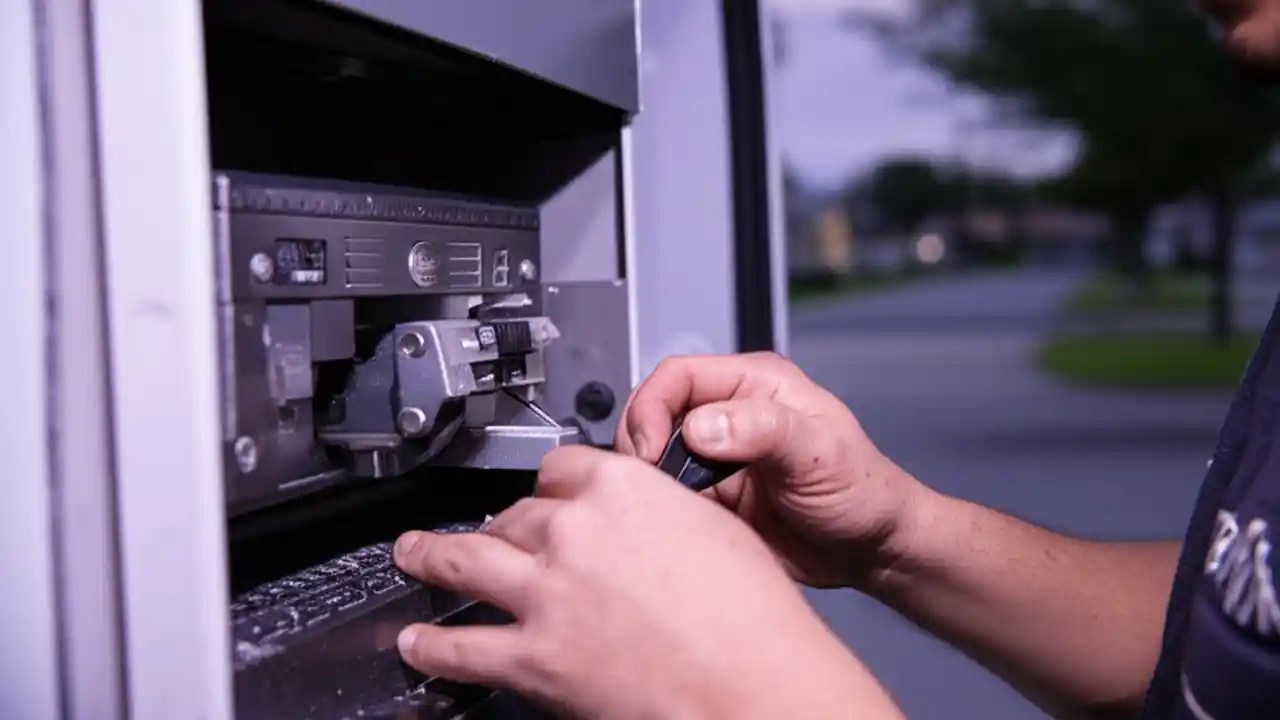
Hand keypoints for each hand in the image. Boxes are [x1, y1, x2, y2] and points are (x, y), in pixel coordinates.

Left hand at [393, 446, 898, 718]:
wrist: (757, 685)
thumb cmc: (753, 617)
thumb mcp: (712, 529)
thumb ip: (656, 512)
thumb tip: (636, 520)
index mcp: (620, 488)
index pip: (559, 469)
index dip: (548, 488)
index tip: (542, 499)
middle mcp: (572, 530)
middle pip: (514, 515)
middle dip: (503, 528)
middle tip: (494, 539)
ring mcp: (545, 593)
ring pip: (465, 560)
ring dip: (430, 558)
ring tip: (411, 557)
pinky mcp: (533, 657)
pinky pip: (462, 647)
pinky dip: (433, 645)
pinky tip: (419, 642)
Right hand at [617, 352, 926, 589]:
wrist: (873, 550)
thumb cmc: (863, 491)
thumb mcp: (819, 453)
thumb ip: (763, 430)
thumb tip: (699, 426)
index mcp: (753, 383)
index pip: (676, 376)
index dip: (651, 408)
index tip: (650, 451)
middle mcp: (728, 413)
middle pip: (654, 413)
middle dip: (641, 445)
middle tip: (647, 484)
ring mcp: (716, 456)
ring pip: (655, 457)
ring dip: (648, 480)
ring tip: (657, 507)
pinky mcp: (711, 497)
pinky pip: (668, 495)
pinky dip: (660, 508)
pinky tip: (671, 525)